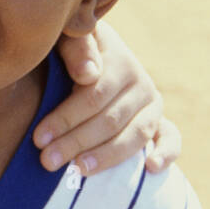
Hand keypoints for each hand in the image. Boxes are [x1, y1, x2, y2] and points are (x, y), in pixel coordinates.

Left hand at [39, 21, 180, 175]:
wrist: (84, 52)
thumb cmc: (65, 48)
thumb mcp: (66, 38)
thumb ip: (76, 47)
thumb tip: (88, 74)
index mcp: (118, 60)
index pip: (93, 96)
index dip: (65, 119)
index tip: (39, 138)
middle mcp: (139, 82)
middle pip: (110, 120)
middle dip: (76, 142)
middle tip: (48, 161)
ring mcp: (152, 102)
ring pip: (135, 134)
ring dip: (108, 155)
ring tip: (79, 169)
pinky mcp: (159, 119)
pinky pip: (171, 137)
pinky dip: (167, 153)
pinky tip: (151, 167)